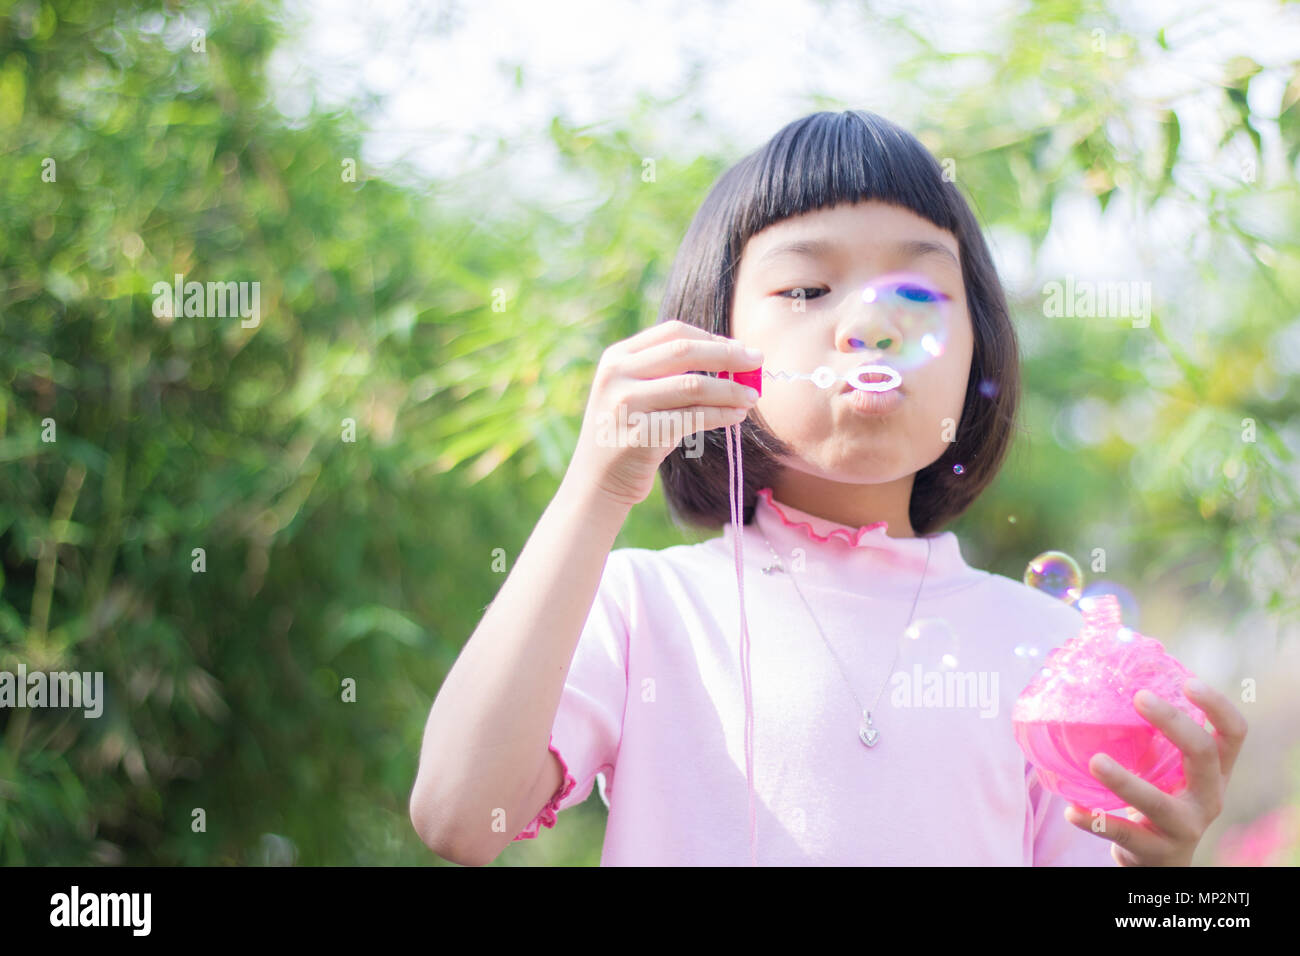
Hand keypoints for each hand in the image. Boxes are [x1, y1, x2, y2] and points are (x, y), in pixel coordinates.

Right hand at [566, 320, 762, 508]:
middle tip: (757, 360)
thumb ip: (668, 374)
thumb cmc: (629, 435)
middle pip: (685, 351)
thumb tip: (730, 360)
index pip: (673, 332)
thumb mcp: (636, 394)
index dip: (712, 337)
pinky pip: (691, 418)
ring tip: (752, 396)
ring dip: (729, 388)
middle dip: (727, 354)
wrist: (595, 483)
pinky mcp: (639, 435)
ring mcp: (625, 404)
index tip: (740, 347)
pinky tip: (737, 416)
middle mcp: (617, 375)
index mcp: (618, 357)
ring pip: (692, 385)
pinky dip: (720, 414)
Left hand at [1062, 678, 1247, 865]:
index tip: (1188, 682)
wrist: (1161, 862)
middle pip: (1203, 755)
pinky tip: (1072, 810)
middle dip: (1174, 723)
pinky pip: (1123, 833)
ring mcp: (1185, 826)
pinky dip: (1095, 821)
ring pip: (1157, 802)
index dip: (1217, 706)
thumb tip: (1111, 680)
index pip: (1233, 734)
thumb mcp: (1170, 771)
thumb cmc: (1162, 798)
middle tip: (1139, 697)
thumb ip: (1154, 737)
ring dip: (1125, 781)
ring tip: (1095, 761)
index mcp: (1215, 772)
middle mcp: (1209, 798)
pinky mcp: (1155, 850)